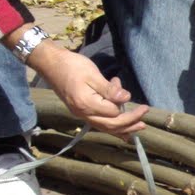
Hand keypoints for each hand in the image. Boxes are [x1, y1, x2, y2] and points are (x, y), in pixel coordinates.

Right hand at [28, 44, 147, 136]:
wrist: (50, 64)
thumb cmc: (71, 66)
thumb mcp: (92, 75)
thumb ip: (109, 90)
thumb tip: (126, 98)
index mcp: (87, 105)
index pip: (113, 114)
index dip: (128, 110)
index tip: (137, 100)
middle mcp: (83, 114)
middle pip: (110, 125)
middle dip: (129, 124)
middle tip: (145, 120)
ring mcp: (81, 114)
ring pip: (105, 127)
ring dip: (123, 128)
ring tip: (138, 127)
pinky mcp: (81, 110)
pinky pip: (99, 123)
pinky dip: (112, 126)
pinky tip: (122, 130)